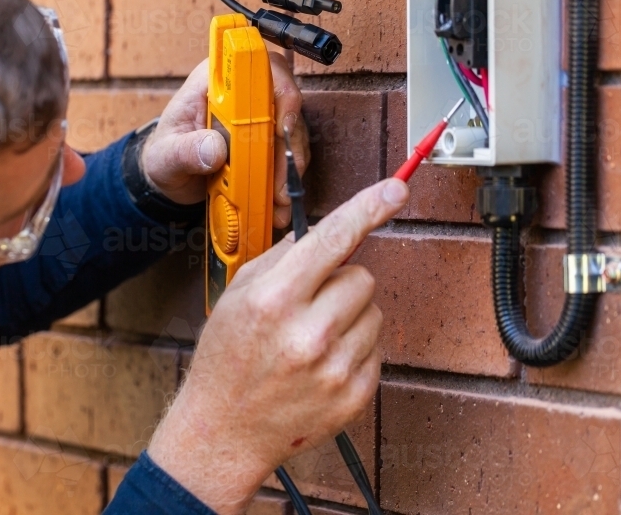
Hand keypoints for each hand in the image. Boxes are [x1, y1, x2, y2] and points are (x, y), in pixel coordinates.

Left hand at [140, 52, 309, 228]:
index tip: (281, 126)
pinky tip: (277, 203)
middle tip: (280, 181)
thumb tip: (215, 149)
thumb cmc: (164, 155)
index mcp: (216, 82)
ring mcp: (258, 118)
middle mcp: (242, 95)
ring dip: (290, 167)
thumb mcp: (165, 155)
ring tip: (278, 200)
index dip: (278, 90)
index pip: (257, 68)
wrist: (168, 178)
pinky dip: (285, 180)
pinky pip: (287, 157)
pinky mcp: (265, 143)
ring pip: (291, 133)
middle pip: (284, 104)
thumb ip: (185, 150)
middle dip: (288, 144)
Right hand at [147, 178, 409, 514]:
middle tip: (308, 304)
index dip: (368, 208)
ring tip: (311, 338)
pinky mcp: (354, 394)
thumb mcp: (237, 296)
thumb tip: (327, 234)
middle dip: (340, 281)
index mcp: (274, 299)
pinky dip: (354, 347)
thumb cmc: (226, 358)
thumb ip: (282, 260)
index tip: (396, 189)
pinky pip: (376, 347)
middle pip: (361, 276)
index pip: (332, 240)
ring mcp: (335, 367)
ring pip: (374, 311)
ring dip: (350, 315)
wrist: (224, 430)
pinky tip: (321, 363)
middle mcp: (309, 333)